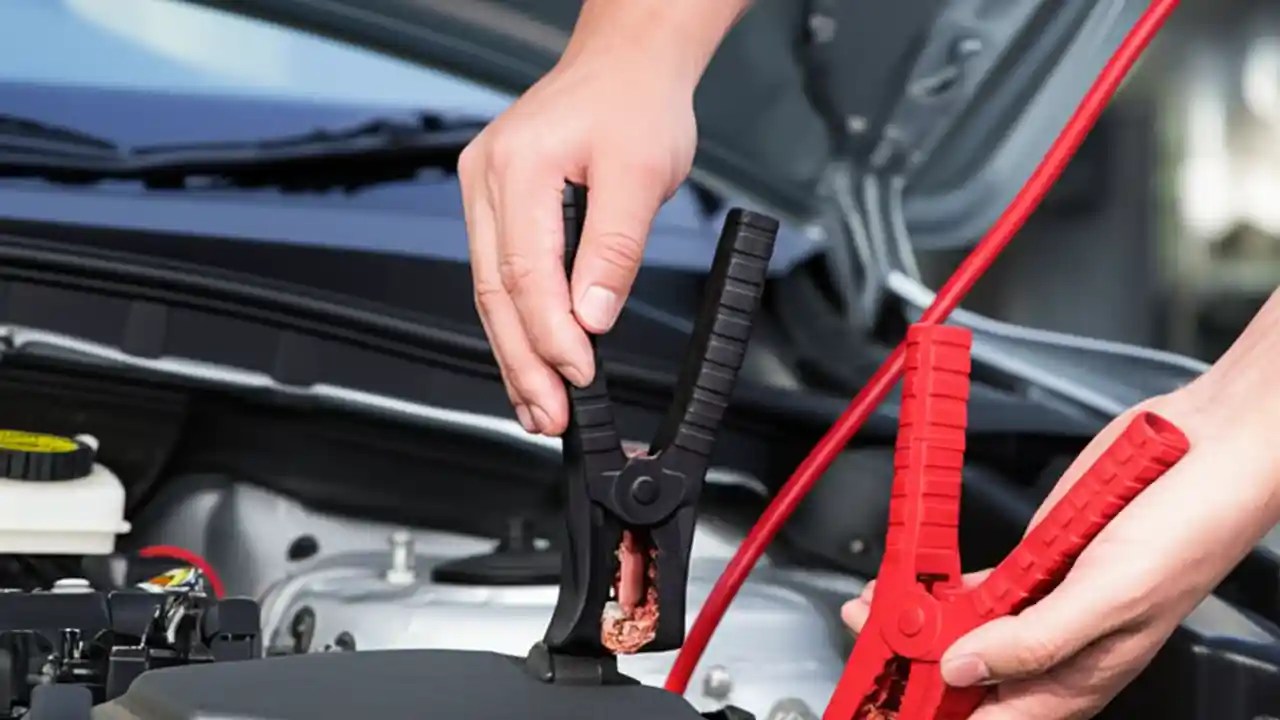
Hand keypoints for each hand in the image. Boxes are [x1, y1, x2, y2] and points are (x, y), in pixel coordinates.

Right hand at [459, 2, 721, 435]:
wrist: (625, 67)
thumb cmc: (634, 105)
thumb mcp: (642, 174)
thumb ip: (615, 248)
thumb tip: (594, 315)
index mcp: (519, 165)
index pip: (525, 271)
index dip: (551, 333)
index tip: (579, 375)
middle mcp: (487, 179)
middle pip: (494, 292)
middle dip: (523, 362)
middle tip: (548, 415)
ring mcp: (485, 192)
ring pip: (490, 292)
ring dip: (515, 354)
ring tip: (537, 407)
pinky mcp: (497, 205)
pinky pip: (498, 276)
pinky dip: (517, 323)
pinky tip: (529, 361)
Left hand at [841, 387, 1279, 718]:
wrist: (1210, 449)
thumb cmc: (1192, 529)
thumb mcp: (1111, 596)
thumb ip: (1035, 640)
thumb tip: (965, 669)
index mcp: (1084, 674)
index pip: (998, 717)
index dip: (943, 710)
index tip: (892, 700)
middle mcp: (1061, 644)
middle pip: (974, 674)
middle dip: (917, 665)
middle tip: (869, 643)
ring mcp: (1046, 599)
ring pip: (969, 628)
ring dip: (919, 623)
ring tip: (872, 610)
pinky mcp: (1038, 557)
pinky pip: (979, 583)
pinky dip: (942, 585)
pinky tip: (911, 583)